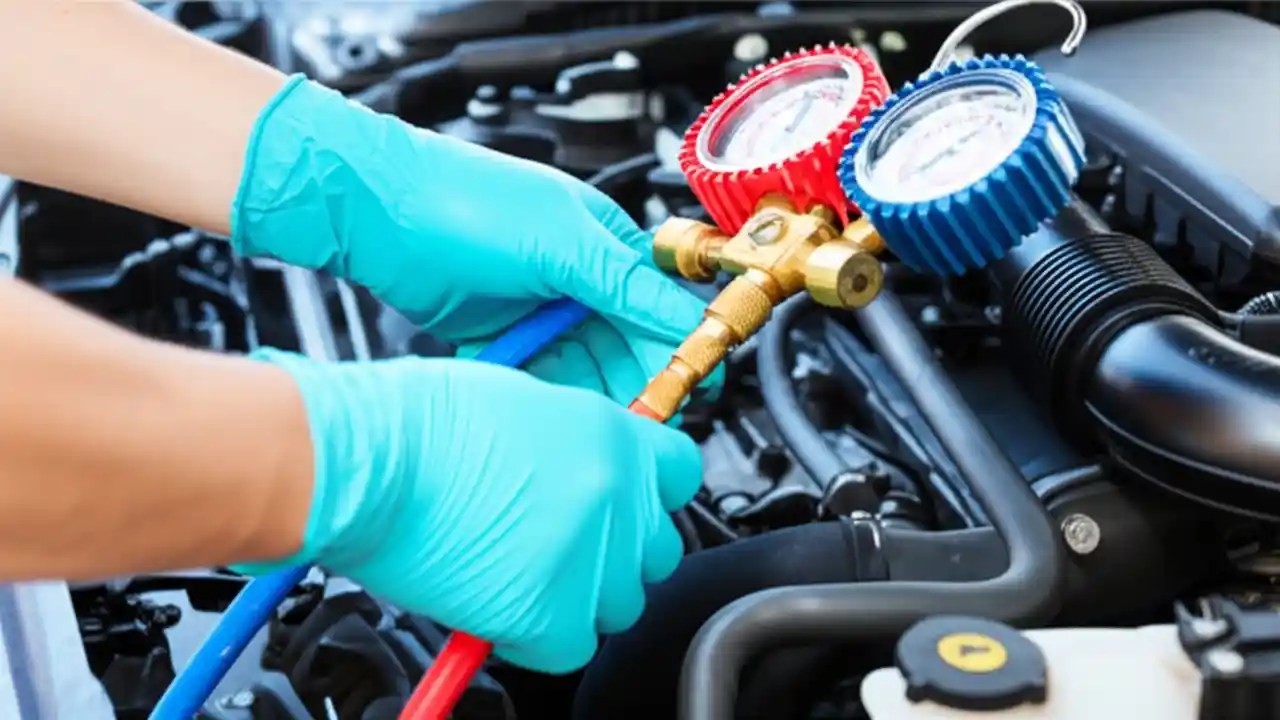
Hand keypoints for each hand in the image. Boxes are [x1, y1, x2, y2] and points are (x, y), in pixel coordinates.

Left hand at [231, 76, 715, 403]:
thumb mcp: (562, 242)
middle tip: (635, 418)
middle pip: (625, 348)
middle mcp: (579, 280)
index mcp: (605, 246)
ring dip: (585, 395)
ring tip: (582, 418)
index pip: (659, 307)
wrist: (376, 209)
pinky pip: (537, 378)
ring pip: (583, 370)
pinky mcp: (503, 336)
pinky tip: (537, 407)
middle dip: (632, 383)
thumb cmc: (465, 199)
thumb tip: (685, 317)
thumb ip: (625, 285)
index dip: (677, 349)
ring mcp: (540, 309)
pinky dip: (539, 393)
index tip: (687, 389)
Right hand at [237, 349, 701, 672]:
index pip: (681, 475)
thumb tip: (588, 465)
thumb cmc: (419, 422)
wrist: (369, 458)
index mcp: (614, 438)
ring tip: (521, 572)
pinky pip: (572, 647)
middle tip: (561, 543)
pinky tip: (501, 605)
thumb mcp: (524, 402)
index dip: (649, 492)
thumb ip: (575, 439)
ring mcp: (590, 558)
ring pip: (619, 604)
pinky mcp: (550, 614)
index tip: (623, 501)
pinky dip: (539, 637)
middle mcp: (617, 497)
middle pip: (657, 549)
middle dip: (615, 551)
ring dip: (578, 595)